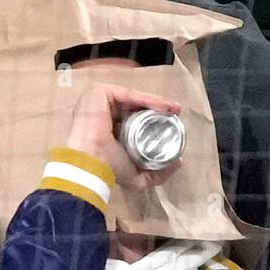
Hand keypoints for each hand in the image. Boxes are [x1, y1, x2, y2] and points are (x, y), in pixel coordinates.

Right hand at [65, 82, 181, 189]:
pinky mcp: (99, 92)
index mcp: (105, 129)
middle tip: (175, 112)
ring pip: (132, 98)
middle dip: (157, 108)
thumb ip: (156, 175)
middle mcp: (100, 113)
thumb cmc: (107, 168)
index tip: (171, 122)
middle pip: (133, 106)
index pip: (131, 119)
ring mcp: (98, 101)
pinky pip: (128, 94)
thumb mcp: (136, 176)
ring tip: (174, 108)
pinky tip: (163, 106)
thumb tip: (178, 164)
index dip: (152, 119)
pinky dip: (148, 99)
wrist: (90, 163)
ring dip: (156, 101)